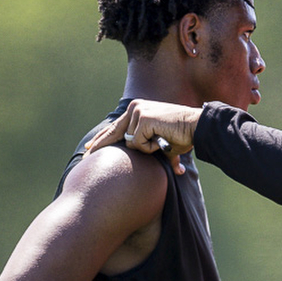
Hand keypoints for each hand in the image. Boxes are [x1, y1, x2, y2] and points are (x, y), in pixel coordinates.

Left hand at [85, 99, 203, 174]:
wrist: (196, 126)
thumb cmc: (183, 136)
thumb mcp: (165, 144)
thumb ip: (163, 152)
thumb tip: (178, 172)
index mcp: (137, 110)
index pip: (115, 126)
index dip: (102, 138)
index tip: (90, 147)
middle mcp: (135, 108)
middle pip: (113, 132)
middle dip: (99, 145)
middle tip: (85, 154)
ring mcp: (138, 112)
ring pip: (131, 143)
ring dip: (147, 148)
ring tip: (162, 140)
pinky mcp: (143, 119)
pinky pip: (139, 143)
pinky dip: (151, 147)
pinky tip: (162, 139)